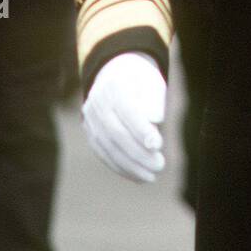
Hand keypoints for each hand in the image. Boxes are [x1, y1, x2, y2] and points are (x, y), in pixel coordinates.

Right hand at [81, 52, 165, 181]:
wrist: (115, 74)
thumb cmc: (141, 82)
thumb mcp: (151, 83)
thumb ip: (154, 104)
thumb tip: (152, 136)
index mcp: (115, 86)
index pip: (127, 112)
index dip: (142, 130)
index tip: (158, 145)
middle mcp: (98, 102)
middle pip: (116, 133)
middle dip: (139, 154)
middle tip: (160, 165)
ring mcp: (90, 119)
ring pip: (108, 147)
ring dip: (131, 166)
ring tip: (152, 176)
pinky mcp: (90, 132)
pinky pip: (103, 153)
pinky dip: (120, 167)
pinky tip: (137, 177)